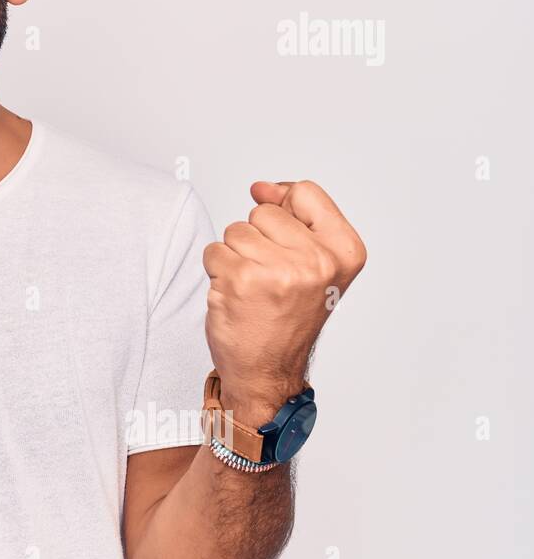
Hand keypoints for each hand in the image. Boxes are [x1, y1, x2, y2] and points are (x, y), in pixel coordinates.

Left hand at [202, 180, 365, 424]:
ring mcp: (279, 270)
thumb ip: (293, 217)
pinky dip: (217, 271)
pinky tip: (235, 296)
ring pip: (236, 231)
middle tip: (269, 278)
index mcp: (344, 252)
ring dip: (235, 257)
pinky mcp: (241, 279)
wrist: (267, 371)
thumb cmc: (287, 319)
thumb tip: (261, 187)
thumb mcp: (312, 265)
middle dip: (257, 239)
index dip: (283, 203)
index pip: (306, 192)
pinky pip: (214, 251)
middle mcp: (317, 261)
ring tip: (252, 288)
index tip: (280, 234)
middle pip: (264, 212)